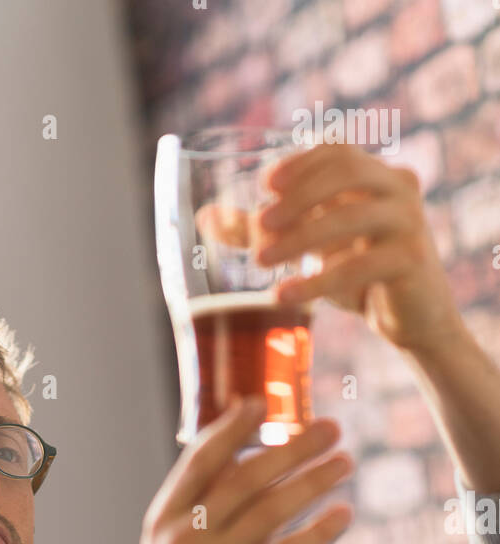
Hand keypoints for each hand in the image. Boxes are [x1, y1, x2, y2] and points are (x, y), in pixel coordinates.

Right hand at [113, 398, 353, 543]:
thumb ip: (194, 515)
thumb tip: (237, 468)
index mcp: (162, 522)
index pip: (198, 460)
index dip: (231, 427)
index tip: (262, 401)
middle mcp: (183, 539)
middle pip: (245, 476)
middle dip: (292, 446)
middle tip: (330, 426)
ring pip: (271, 509)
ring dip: (314, 480)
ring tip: (345, 462)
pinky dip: (319, 531)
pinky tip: (343, 515)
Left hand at [254, 143, 465, 353]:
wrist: (413, 319)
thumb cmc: (359, 277)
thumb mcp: (310, 249)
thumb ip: (264, 231)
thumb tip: (205, 217)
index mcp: (375, 176)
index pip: (338, 150)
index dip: (301, 162)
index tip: (264, 186)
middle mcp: (397, 188)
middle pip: (346, 171)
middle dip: (298, 196)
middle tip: (259, 225)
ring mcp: (409, 221)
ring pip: (350, 217)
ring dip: (299, 238)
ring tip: (259, 260)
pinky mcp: (411, 260)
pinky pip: (359, 265)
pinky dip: (316, 281)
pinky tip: (282, 295)